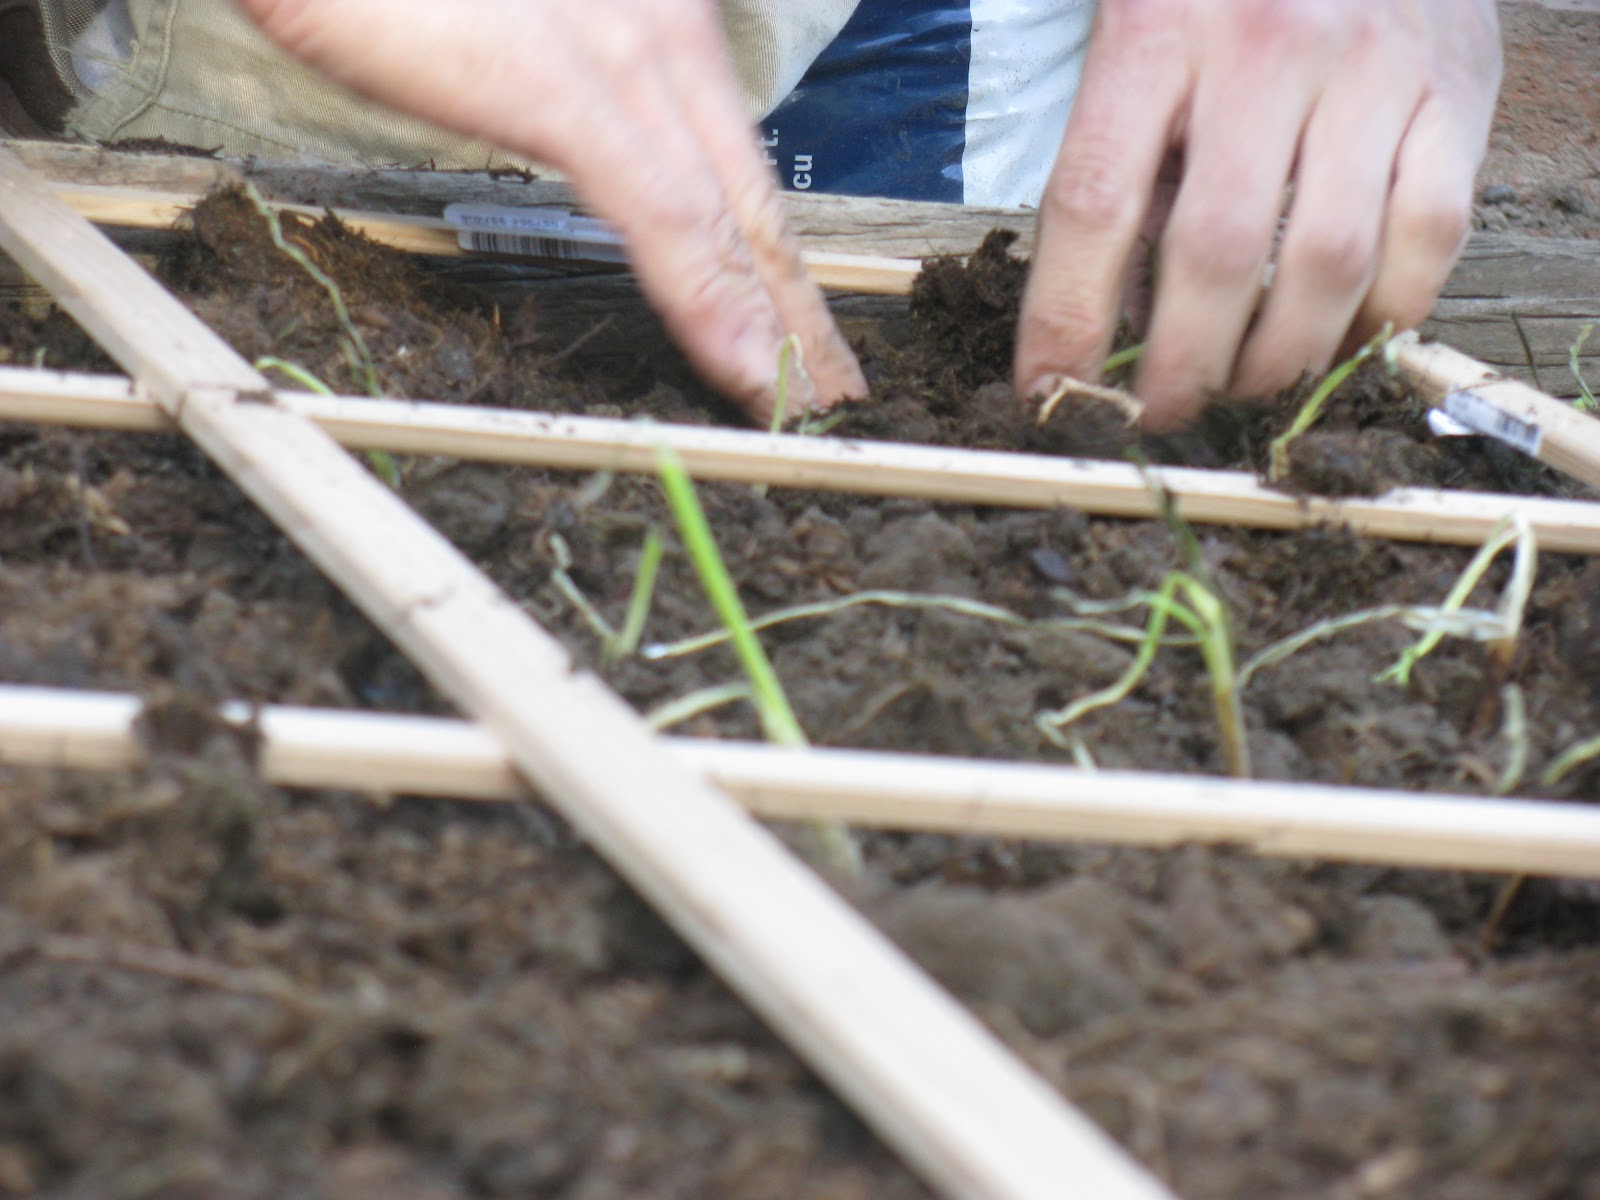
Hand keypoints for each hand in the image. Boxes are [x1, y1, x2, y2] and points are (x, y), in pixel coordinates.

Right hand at [238, 0, 866, 422]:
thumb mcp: (513, 25)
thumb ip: (567, 78)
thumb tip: (576, 133)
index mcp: (656, 15)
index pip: (737, 168)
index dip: (776, 261)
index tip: (807, 333)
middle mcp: (664, 28)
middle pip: (753, 200)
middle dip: (802, 308)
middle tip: (841, 391)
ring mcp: (624, 54)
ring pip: (728, 218)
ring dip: (778, 325)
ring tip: (811, 403)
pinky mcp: (565, 86)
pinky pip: (662, 218)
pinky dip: (708, 303)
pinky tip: (743, 368)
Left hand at [1015, 0, 1501, 429]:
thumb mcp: (1141, 34)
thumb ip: (1124, 156)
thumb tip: (1113, 313)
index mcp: (1158, 30)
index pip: (1094, 201)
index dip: (1066, 318)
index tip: (1050, 392)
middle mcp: (1269, 47)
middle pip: (1217, 254)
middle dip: (1182, 366)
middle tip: (1163, 411)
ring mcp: (1374, 68)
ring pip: (1328, 262)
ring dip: (1279, 359)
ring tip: (1247, 387)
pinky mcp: (1457, 90)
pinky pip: (1431, 234)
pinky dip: (1385, 311)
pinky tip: (1343, 334)